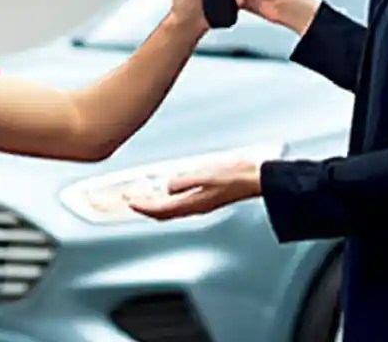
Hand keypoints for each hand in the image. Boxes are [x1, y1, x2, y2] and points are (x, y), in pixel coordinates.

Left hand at [125, 159, 262, 220]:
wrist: (257, 180)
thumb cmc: (236, 177)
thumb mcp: (208, 174)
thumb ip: (186, 180)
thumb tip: (168, 186)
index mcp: (194, 204)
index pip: (162, 210)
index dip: (144, 207)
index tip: (130, 203)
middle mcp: (195, 207)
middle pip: (164, 213)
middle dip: (146, 208)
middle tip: (131, 200)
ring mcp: (200, 203)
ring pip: (171, 209)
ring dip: (155, 204)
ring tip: (143, 197)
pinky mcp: (205, 197)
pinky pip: (179, 203)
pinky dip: (167, 200)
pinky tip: (165, 191)